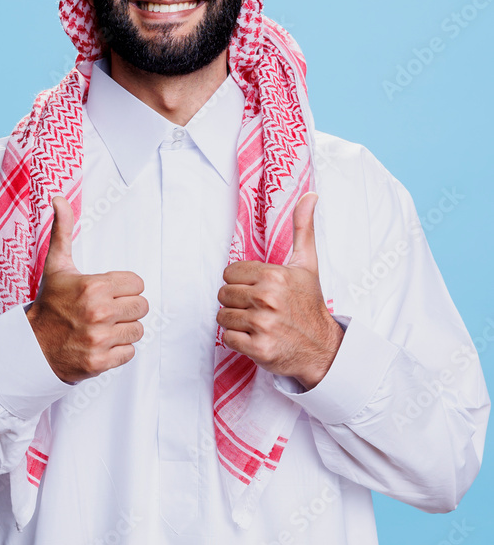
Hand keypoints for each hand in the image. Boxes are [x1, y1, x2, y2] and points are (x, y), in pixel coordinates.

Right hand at [26, 196, 148, 383]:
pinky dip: (118, 350)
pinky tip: (101, 343)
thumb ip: (63, 230)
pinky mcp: (100, 361)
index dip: (125, 288)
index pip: (138, 284)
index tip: (109, 293)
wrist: (31, 346)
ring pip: (138, 330)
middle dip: (127, 308)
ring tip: (104, 327)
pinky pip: (130, 352)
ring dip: (124, 330)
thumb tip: (58, 198)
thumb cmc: (49, 304)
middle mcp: (98, 312)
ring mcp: (99, 339)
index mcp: (94, 286)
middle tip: (108, 311)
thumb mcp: (56, 265)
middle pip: (142, 307)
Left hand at [216, 192, 343, 389]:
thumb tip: (310, 196)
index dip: (240, 282)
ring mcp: (262, 325)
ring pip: (222, 317)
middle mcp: (267, 298)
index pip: (229, 273)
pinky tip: (256, 337)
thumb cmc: (310, 304)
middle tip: (256, 308)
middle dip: (236, 301)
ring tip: (256, 323)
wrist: (323, 347)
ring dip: (235, 321)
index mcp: (274, 275)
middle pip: (223, 294)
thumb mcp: (307, 264)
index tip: (257, 289)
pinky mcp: (258, 348)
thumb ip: (303, 228)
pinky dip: (237, 340)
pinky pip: (227, 338)